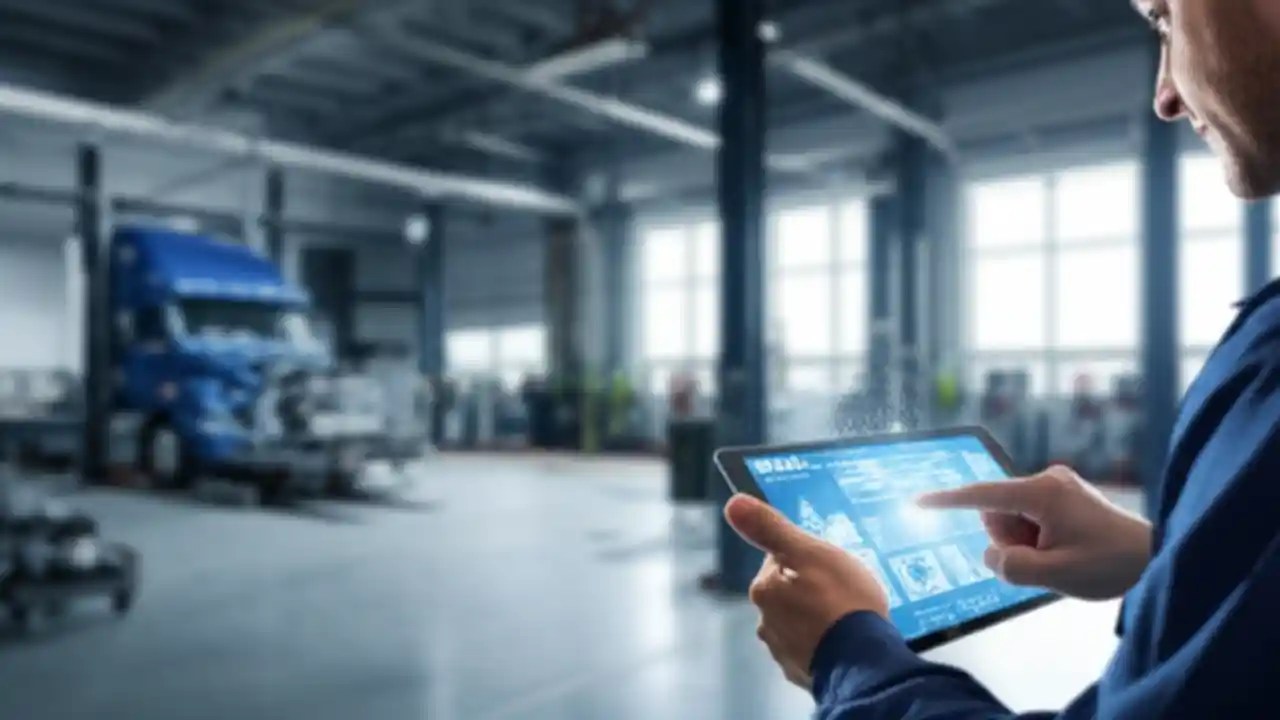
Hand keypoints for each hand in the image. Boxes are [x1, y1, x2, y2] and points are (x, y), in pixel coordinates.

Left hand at [725, 494, 888, 689]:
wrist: (864, 663)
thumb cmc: (841, 601)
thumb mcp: (810, 552)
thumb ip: (771, 528)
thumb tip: (734, 504)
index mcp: (763, 589)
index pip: (780, 561)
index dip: (807, 559)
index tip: (829, 566)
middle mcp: (765, 622)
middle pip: (788, 594)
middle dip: (811, 590)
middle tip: (843, 592)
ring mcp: (783, 653)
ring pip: (799, 623)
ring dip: (817, 619)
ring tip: (847, 618)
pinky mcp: (803, 675)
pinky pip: (813, 650)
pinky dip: (825, 644)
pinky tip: (845, 642)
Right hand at [918, 465, 1151, 600]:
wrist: (1156, 557)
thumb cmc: (1111, 565)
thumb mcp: (1056, 575)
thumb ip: (1012, 567)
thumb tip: (992, 555)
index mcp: (1042, 493)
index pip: (981, 495)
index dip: (947, 500)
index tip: (918, 501)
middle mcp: (1047, 480)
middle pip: (997, 510)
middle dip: (1007, 539)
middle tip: (1042, 560)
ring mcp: (1057, 485)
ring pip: (1011, 516)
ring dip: (1023, 541)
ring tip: (1057, 557)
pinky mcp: (1064, 495)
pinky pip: (1029, 516)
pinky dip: (1035, 537)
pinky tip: (1063, 550)